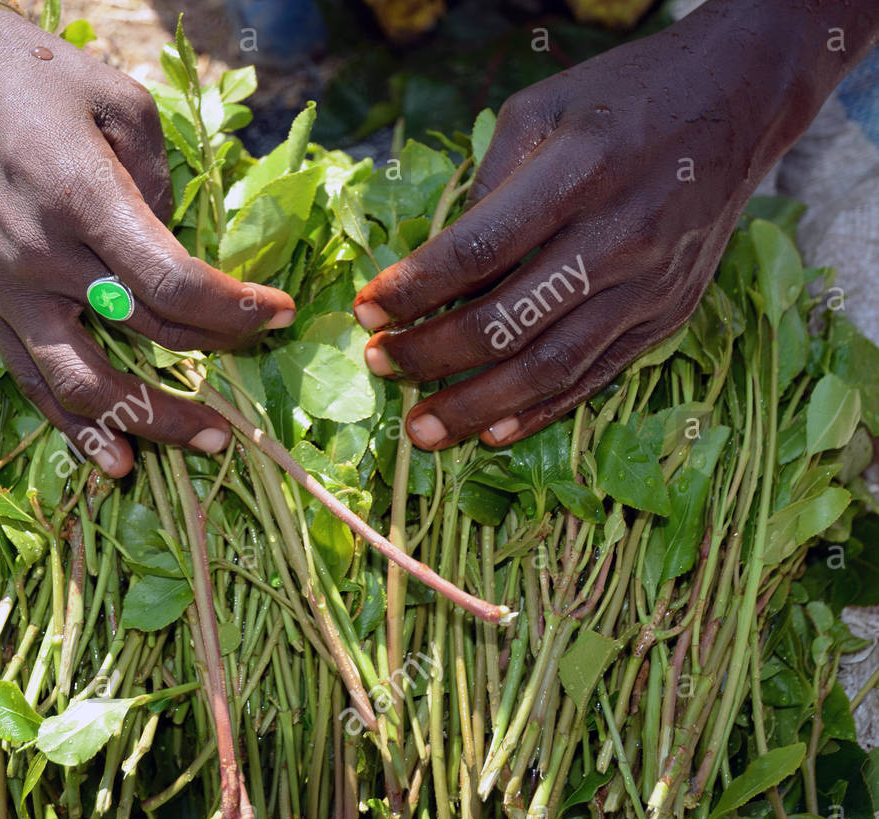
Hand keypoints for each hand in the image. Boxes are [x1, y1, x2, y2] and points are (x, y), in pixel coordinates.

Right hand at [0, 9, 294, 475]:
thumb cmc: (32, 78)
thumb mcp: (117, 99)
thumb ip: (159, 181)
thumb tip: (179, 248)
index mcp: (83, 199)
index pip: (173, 283)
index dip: (233, 308)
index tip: (277, 312)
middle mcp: (44, 258)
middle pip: (143, 335)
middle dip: (213, 355)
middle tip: (259, 359)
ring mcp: (11, 292)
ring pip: (85, 383)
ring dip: (150, 420)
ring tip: (204, 442)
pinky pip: (34, 383)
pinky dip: (74, 429)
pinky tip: (114, 461)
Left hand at [352, 0, 867, 450]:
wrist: (739, 100)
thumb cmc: (621, 98)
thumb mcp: (539, 110)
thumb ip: (485, 186)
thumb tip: (434, 266)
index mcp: (578, 173)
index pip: (476, 253)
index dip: (412, 292)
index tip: (365, 313)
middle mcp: (618, 235)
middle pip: (507, 323)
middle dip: (430, 356)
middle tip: (379, 366)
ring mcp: (648, 284)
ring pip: (549, 367)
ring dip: (476, 407)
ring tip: (420, 431)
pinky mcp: (667, 314)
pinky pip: (595, 377)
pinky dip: (540, 411)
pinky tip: (492, 433)